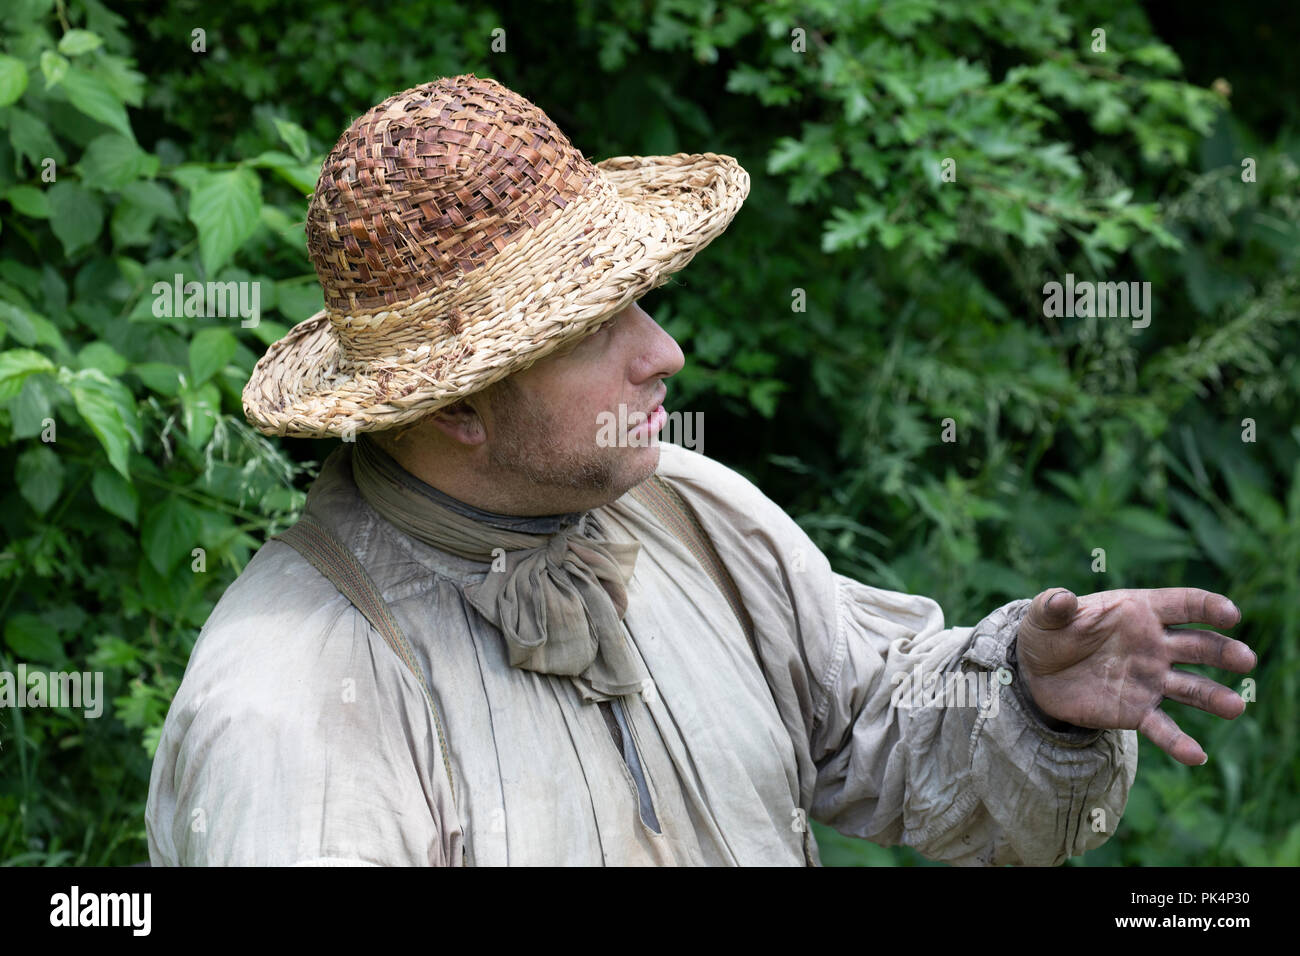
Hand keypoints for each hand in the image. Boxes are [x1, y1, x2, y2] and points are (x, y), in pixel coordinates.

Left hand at [1014, 587, 1254, 765]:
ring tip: (1235, 707)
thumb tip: (1061, 599)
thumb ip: (1053, 606)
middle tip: (1245, 660)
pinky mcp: (1138, 711)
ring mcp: (1150, 680)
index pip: (1183, 604)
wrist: (1035, 672)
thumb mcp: (1043, 615)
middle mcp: (1155, 645)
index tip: (1230, 614)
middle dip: (1223, 651)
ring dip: (1215, 697)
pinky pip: (1163, 728)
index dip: (1208, 607)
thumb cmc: (1047, 632)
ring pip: (1192, 688)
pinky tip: (1196, 756)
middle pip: (1199, 645)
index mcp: (1138, 611)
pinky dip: (1179, 743)